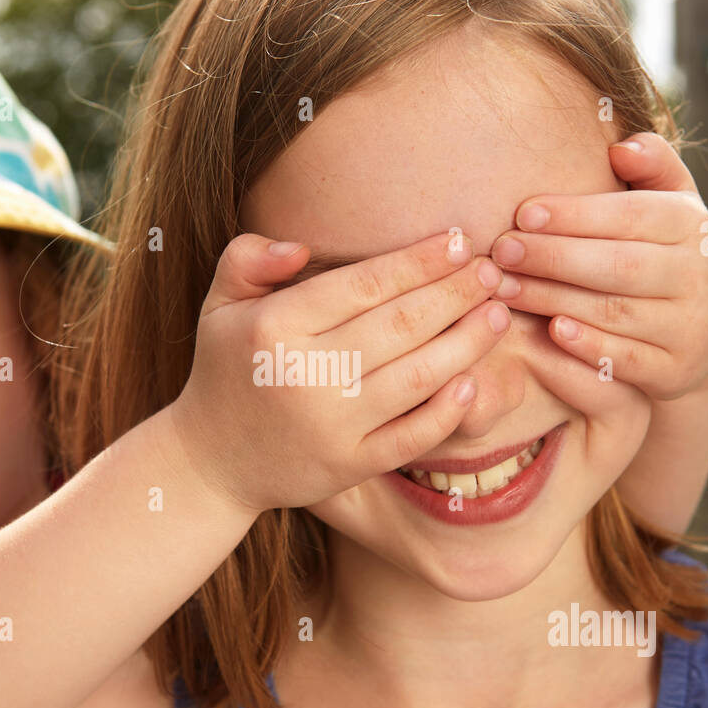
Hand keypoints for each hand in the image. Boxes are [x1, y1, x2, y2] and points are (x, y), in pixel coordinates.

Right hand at [168, 230, 511, 513]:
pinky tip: (474, 381)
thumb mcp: (219, 304)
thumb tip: (301, 247)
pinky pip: (412, 437)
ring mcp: (330, 426)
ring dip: (467, 343)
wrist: (210, 462)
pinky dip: (448, 410)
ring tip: (497, 314)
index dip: (417, 261)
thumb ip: (249, 258)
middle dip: (455, 293)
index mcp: (275, 327)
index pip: (363, 284)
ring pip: (417, 377)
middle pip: (400, 325)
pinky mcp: (348, 466)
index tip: (456, 241)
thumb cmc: (226, 370)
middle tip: (491, 271)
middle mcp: (304, 375)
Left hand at [487, 132, 707, 400]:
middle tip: (500, 251)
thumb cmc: (666, 254)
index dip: (574, 215)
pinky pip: (626, 359)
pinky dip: (588, 346)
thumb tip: (621, 147)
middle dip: (554, 257)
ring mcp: (688, 326)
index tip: (522, 214)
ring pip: (615, 312)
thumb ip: (653, 166)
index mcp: (691, 226)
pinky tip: (550, 331)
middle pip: (618, 265)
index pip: (630, 216)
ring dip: (553, 299)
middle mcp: (696, 275)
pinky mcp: (674, 370)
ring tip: (503, 288)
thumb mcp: (672, 205)